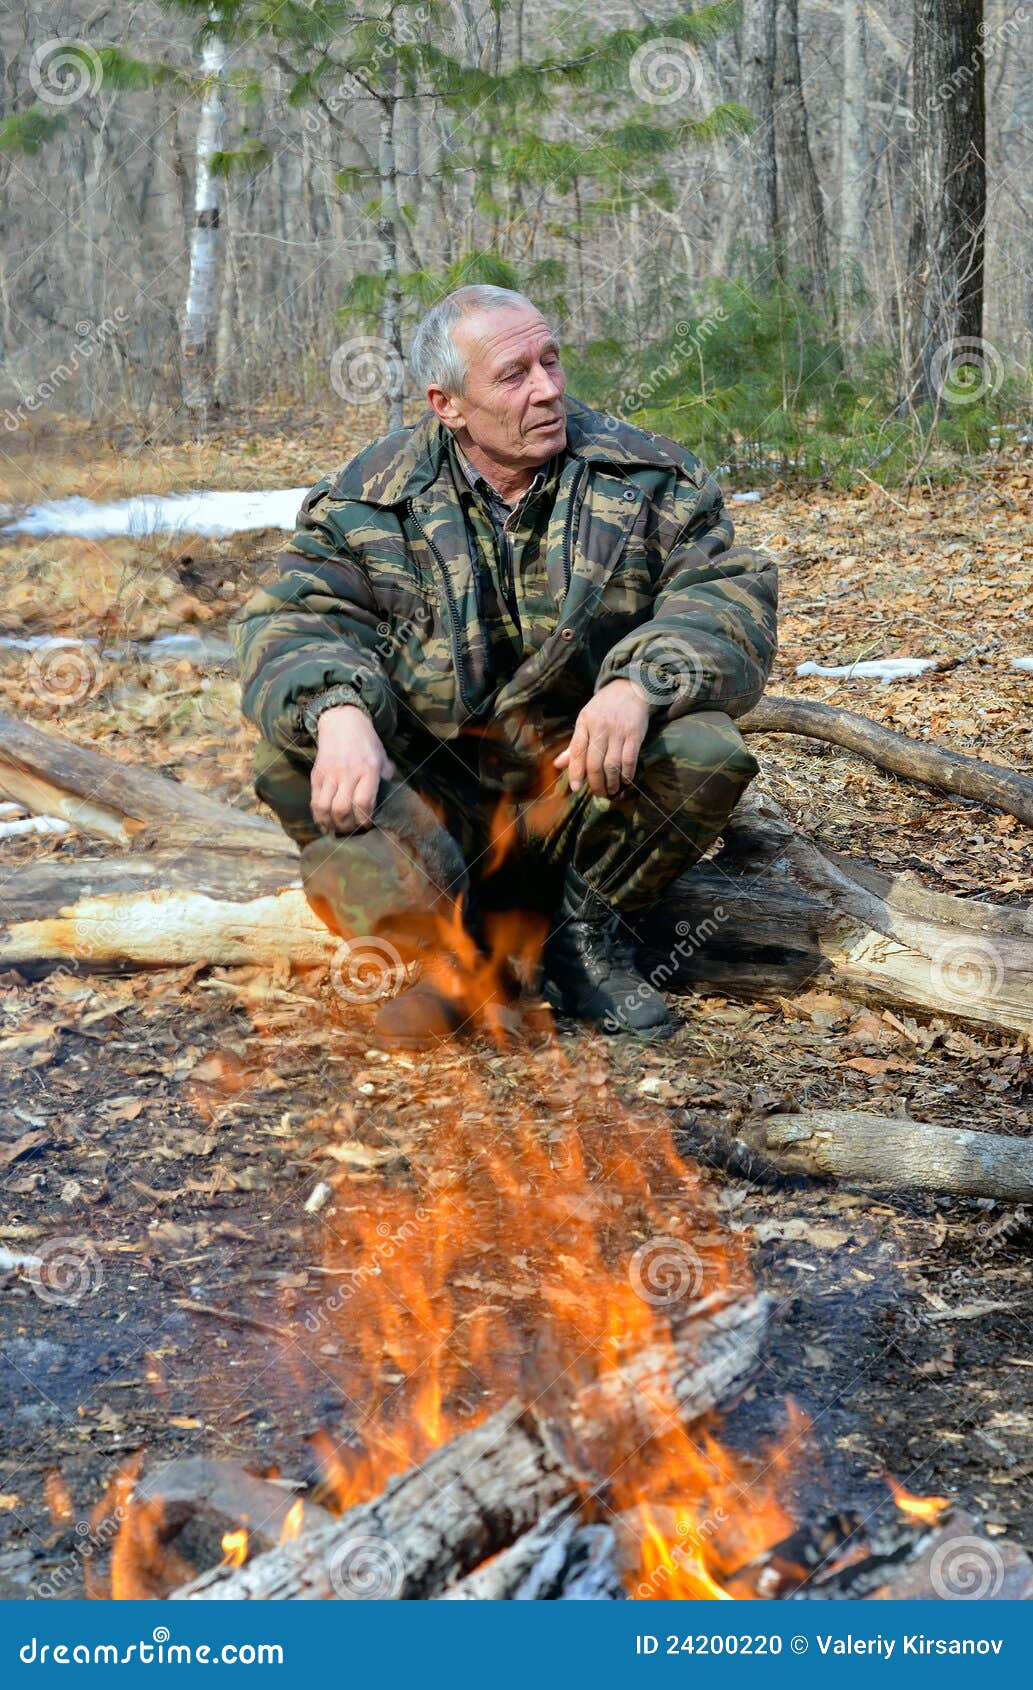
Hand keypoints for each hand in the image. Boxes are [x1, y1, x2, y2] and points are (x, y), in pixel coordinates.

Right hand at [310, 705, 394, 832]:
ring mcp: (329, 774)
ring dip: (332, 824)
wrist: (343, 722)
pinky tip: (326, 823)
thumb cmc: (367, 744)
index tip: (368, 825)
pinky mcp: (316, 776)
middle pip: (342, 809)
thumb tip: (389, 804)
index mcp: (367, 770)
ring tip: (339, 828)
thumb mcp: (382, 759)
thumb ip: (386, 781)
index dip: (365, 820)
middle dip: (348, 826)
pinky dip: (319, 817)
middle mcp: (347, 773)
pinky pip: (314, 802)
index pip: (363, 803)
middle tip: (354, 829)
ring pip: (325, 808)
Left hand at [553, 678, 649, 797]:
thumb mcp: (586, 719)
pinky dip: (626, 774)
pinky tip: (624, 781)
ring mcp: (618, 731)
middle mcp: (600, 727)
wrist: (630, 687)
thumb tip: (558, 765)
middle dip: (595, 783)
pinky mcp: (635, 734)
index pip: (577, 751)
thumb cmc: (605, 707)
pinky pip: (629, 760)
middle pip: (594, 762)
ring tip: (611, 790)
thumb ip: (575, 744)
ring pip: (612, 764)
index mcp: (585, 723)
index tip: (576, 787)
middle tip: (598, 793)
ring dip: (611, 782)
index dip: (576, 772)